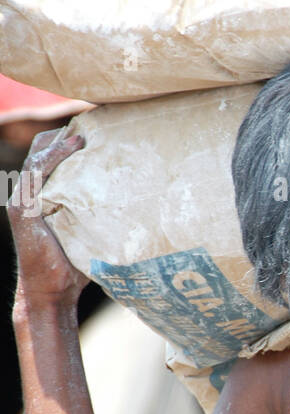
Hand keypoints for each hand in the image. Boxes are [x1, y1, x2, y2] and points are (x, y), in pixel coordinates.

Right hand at [6, 125, 89, 308]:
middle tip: (99, 122)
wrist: (53, 292)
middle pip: (43, 147)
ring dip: (62, 139)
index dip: (69, 136)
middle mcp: (29, 191)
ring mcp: (22, 198)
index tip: (99, 124)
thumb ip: (102, 211)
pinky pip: (37, 173)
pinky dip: (54, 156)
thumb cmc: (74, 265)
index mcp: (42, 193)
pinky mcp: (23, 209)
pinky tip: (74, 145)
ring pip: (39, 156)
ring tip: (87, 130)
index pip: (50, 152)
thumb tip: (143, 201)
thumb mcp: (90, 230)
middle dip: (67, 132)